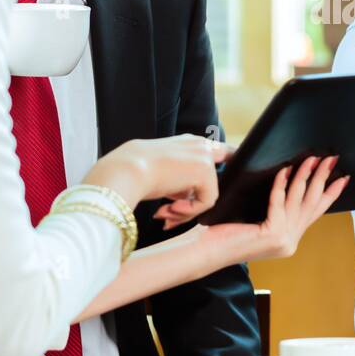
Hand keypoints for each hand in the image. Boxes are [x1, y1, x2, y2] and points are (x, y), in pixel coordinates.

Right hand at [82, 134, 231, 217]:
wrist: (126, 170)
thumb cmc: (136, 173)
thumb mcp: (164, 175)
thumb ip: (183, 184)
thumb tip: (189, 202)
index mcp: (189, 142)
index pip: (219, 150)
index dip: (225, 163)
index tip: (226, 176)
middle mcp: (200, 145)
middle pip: (228, 163)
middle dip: (218, 184)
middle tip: (184, 206)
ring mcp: (205, 157)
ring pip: (209, 193)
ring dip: (189, 209)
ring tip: (166, 212)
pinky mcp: (206, 172)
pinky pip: (206, 202)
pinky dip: (189, 211)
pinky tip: (170, 208)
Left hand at [201, 155, 348, 261]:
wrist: (204, 251)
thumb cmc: (223, 232)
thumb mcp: (257, 220)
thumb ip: (275, 209)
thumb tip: (288, 179)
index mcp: (288, 239)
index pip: (315, 213)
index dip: (330, 194)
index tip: (343, 178)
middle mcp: (289, 242)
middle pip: (312, 204)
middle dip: (324, 178)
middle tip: (332, 159)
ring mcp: (283, 241)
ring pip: (299, 201)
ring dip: (306, 175)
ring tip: (312, 158)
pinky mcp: (272, 235)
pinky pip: (280, 202)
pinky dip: (282, 184)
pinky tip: (284, 170)